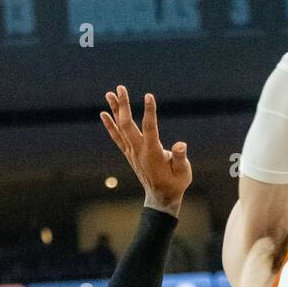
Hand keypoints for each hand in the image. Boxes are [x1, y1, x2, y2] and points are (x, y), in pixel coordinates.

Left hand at [101, 87, 191, 216]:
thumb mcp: (184, 172)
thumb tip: (180, 145)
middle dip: (124, 106)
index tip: (149, 96)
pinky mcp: (129, 154)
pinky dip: (110, 125)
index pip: (150, 129)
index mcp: (153, 153)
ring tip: (109, 94)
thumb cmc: (175, 183)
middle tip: (120, 88)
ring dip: (115, 111)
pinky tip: (104, 113)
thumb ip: (180, 158)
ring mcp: (132, 153)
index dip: (149, 112)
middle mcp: (139, 151)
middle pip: (127, 125)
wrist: (161, 198)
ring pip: (120, 129)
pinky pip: (117, 138)